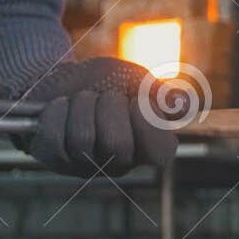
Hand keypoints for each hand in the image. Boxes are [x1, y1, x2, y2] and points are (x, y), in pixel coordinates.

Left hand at [16, 58, 180, 175]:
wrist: (65, 73)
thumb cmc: (106, 81)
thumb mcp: (136, 79)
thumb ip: (160, 94)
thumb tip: (183, 105)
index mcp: (147, 146)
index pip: (161, 152)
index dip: (148, 121)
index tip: (137, 99)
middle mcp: (119, 162)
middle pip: (117, 144)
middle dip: (108, 106)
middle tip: (104, 96)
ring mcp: (86, 165)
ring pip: (83, 139)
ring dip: (81, 105)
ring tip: (83, 99)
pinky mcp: (56, 159)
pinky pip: (55, 139)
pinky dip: (57, 112)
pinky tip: (61, 106)